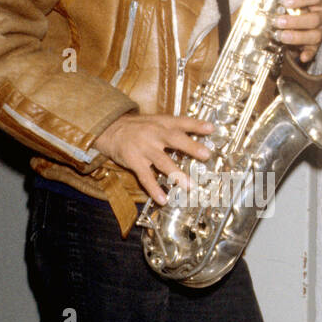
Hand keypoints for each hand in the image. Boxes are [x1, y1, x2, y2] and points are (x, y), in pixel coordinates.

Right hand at [94, 112, 215, 204]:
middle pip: (174, 139)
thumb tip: (201, 132)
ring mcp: (144, 148)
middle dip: (191, 147)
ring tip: (189, 186)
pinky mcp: (134, 161)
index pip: (181, 122)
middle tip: (206, 155)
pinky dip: (154, 189)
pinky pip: (145, 177)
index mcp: (162, 123)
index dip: (196, 125)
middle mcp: (155, 134)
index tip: (211, 129)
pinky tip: (163, 199)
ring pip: (162, 161)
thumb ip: (175, 128)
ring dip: (176, 174)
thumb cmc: (138, 127)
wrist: (110, 129)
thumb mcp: (156, 122)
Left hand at [271, 0, 321, 64]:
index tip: (285, 2)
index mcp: (321, 1)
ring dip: (297, 36)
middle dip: (295, 21)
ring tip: (281, 36)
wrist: (301, 20)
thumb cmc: (298, 7)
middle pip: (315, 18)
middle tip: (278, 22)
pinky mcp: (317, 45)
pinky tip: (301, 57)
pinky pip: (314, 51)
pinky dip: (308, 54)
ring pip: (315, 35)